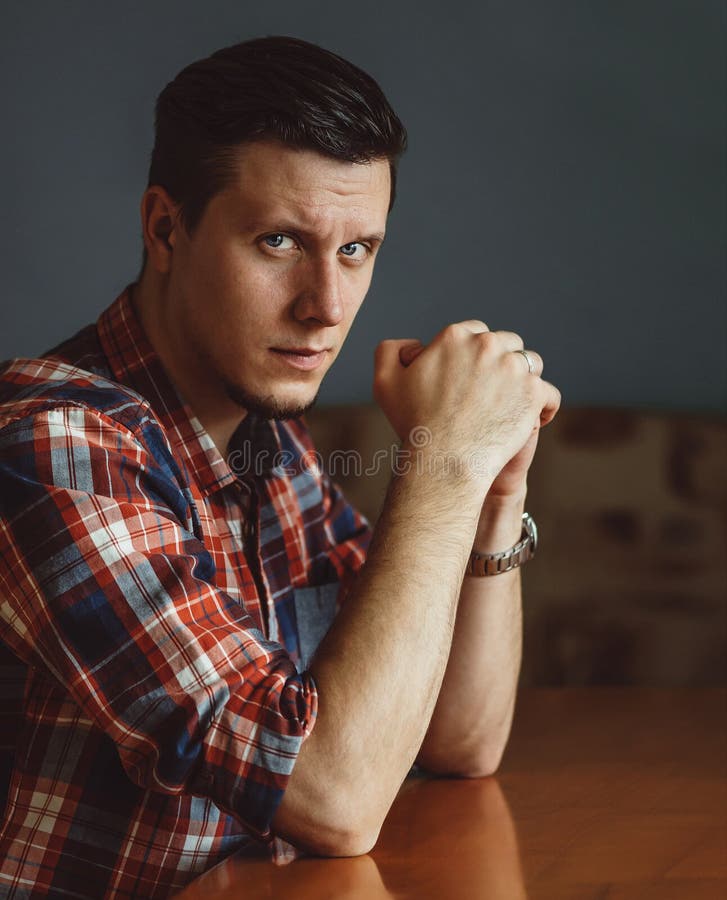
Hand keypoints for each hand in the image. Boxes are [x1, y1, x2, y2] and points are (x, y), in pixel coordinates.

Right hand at [373, 322, 559, 492]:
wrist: (443, 459)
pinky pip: (549, 395)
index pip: (475, 333)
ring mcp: (513, 368)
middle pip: (505, 344)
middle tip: (490, 392)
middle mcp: (487, 345)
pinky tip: (534, 419)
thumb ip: (391, 351)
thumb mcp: (386, 381)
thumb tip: (412, 345)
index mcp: (455, 336)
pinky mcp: (533, 393)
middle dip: (500, 363)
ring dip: (523, 379)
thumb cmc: (414, 423)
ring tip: (512, 403)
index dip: (472, 355)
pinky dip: (544, 406)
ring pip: (530, 364)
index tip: (470, 377)